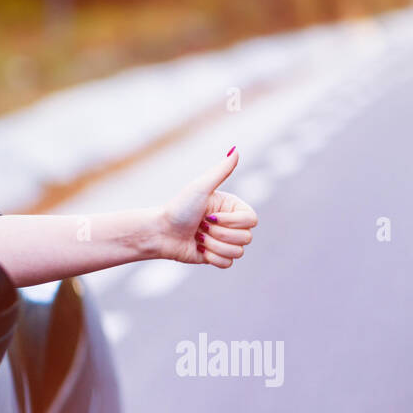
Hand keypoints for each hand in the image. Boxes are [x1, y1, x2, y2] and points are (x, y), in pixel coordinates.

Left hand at [157, 148, 257, 267]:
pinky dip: (212, 257)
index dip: (232, 222)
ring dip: (213, 246)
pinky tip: (199, 249)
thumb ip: (220, 170)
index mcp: (232, 207)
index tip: (210, 216)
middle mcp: (231, 224)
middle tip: (201, 227)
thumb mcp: (200, 187)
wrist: (160, 232)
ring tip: (198, 237)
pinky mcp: (217, 257)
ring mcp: (225, 241)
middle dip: (219, 234)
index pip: (252, 220)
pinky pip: (228, 264)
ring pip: (238, 252)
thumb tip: (235, 149)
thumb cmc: (178, 208)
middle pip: (246, 238)